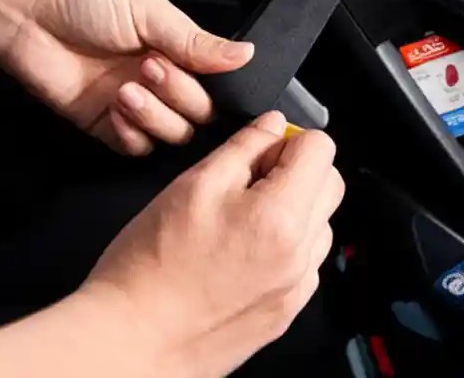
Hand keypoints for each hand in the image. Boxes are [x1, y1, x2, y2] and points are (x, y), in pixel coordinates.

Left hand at [2, 0, 252, 154]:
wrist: (30, 21)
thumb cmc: (82, 3)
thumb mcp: (147, 10)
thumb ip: (195, 40)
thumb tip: (245, 53)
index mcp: (175, 50)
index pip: (214, 82)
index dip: (208, 81)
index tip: (189, 64)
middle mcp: (161, 81)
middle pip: (199, 113)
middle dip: (178, 94)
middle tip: (148, 67)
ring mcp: (137, 107)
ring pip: (173, 134)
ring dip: (155, 114)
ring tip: (125, 88)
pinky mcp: (109, 128)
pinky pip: (139, 148)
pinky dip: (133, 133)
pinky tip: (115, 109)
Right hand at [82, 112, 344, 376]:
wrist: (133, 338)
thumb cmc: (150, 266)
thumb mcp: (193, 185)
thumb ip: (243, 148)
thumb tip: (272, 126)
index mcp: (280, 217)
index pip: (321, 148)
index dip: (288, 140)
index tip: (260, 149)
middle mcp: (299, 255)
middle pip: (330, 185)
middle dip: (297, 171)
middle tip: (246, 180)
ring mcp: (296, 288)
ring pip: (319, 224)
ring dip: (292, 210)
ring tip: (237, 221)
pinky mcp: (285, 311)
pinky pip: (303, 263)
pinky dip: (283, 247)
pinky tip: (239, 252)